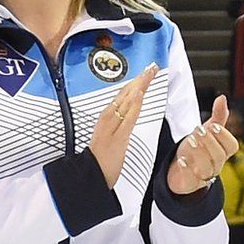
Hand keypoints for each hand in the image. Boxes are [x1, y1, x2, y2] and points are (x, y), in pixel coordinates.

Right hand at [87, 65, 157, 187]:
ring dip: (139, 86)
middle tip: (152, 66)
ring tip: (149, 73)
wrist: (91, 177)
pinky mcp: (117, 137)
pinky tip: (139, 93)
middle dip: (139, 79)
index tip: (145, 73)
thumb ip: (116, 127)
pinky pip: (127, 117)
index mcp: (106, 118)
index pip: (123, 96)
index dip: (135, 83)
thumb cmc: (99, 161)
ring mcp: (112, 127)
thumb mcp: (108, 138)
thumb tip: (125, 118)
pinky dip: (133, 103)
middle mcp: (108, 119)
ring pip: (127, 102)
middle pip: (126, 94)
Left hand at [166, 96, 240, 194]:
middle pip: (219, 156)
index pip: (232, 146)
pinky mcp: (190, 183)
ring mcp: (203, 175)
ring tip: (190, 140)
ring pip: (207, 168)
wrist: (179, 169)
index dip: (224, 136)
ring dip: (199, 154)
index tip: (213, 125)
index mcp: (222, 151)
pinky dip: (186, 169)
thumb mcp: (206, 131)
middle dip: (210, 141)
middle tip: (199, 130)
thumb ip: (217, 116)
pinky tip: (182, 160)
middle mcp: (215, 164)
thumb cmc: (196, 149)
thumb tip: (222, 98)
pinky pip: (191, 179)